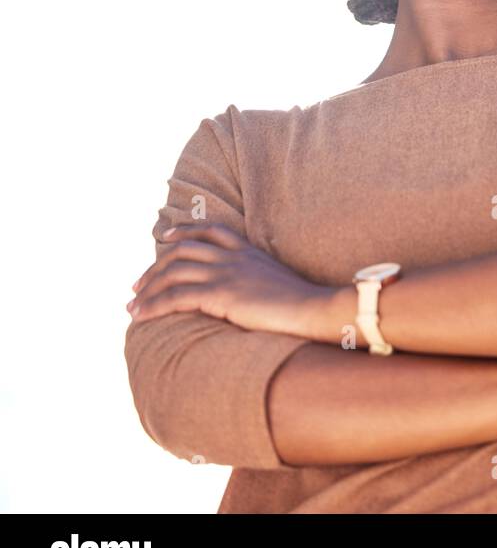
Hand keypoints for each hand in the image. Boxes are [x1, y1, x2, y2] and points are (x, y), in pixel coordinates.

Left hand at [127, 221, 327, 338]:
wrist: (312, 309)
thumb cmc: (302, 303)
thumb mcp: (277, 282)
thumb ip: (257, 279)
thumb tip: (246, 292)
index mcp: (248, 251)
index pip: (210, 230)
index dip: (183, 231)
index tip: (166, 237)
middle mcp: (233, 258)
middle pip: (181, 251)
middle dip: (154, 268)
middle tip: (138, 286)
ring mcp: (225, 274)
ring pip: (172, 273)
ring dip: (147, 290)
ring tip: (132, 306)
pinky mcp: (220, 295)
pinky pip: (175, 297)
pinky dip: (152, 306)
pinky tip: (140, 317)